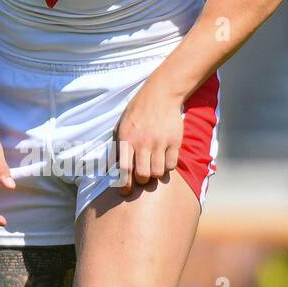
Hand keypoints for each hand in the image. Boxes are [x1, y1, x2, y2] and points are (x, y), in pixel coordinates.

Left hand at [114, 73, 183, 195]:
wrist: (161, 94)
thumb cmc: (137, 112)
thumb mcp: (121, 126)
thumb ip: (118, 147)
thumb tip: (113, 170)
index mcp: (127, 139)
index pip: (125, 170)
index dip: (124, 185)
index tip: (125, 192)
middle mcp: (143, 143)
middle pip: (143, 175)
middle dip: (142, 180)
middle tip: (142, 176)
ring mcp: (160, 142)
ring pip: (158, 172)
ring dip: (155, 174)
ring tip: (154, 166)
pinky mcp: (175, 141)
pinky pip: (172, 165)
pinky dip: (168, 166)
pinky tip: (164, 159)